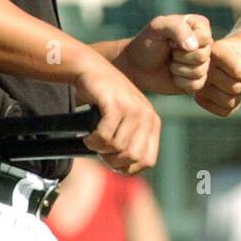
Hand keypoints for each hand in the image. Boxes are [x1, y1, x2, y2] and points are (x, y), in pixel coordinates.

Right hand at [73, 57, 160, 173]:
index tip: (111, 161)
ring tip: (92, 139)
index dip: (127, 168)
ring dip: (99, 149)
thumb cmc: (105, 99)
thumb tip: (127, 171)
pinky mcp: (115, 103)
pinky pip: (104, 136)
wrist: (90, 70)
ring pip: (117, 148)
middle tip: (99, 150)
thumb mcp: (126, 120)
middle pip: (132, 158)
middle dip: (111, 160)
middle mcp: (146, 115)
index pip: (147, 161)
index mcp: (152, 122)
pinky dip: (92, 141)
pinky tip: (87, 135)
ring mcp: (132, 108)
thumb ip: (132, 142)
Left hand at [116, 14, 211, 95]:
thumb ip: (177, 28)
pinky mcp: (197, 80)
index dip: (185, 42)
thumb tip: (193, 46)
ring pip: (200, 71)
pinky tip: (172, 75)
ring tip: (169, 63)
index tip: (170, 41)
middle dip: (180, 57)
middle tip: (169, 53)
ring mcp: (202, 63)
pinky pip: (197, 85)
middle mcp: (204, 44)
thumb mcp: (157, 27)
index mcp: (199, 26)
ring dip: (179, 69)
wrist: (136, 66)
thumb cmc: (146, 43)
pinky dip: (181, 82)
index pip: (205, 37)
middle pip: (203, 55)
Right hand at [194, 33, 240, 117]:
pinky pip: (224, 112)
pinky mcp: (200, 99)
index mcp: (215, 49)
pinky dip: (233, 105)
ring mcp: (199, 84)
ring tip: (237, 81)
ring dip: (240, 95)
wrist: (235, 63)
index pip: (240, 72)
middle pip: (235, 88)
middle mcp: (202, 67)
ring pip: (229, 102)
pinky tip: (230, 91)